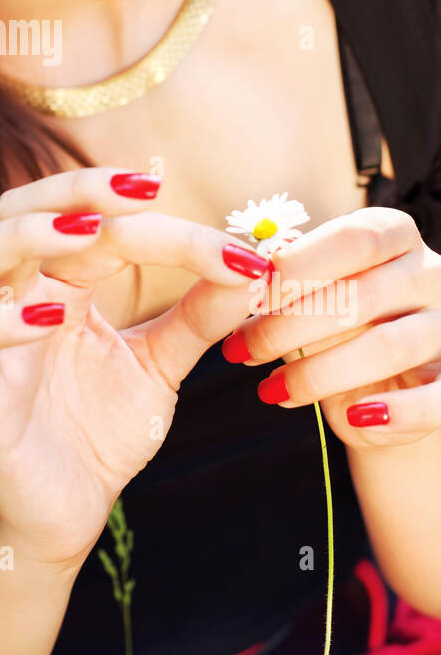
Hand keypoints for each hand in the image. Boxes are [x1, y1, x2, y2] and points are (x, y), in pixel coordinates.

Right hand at [0, 166, 271, 570]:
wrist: (70, 515)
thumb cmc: (103, 430)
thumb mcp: (161, 365)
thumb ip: (197, 317)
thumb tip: (251, 266)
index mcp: (60, 283)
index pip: (97, 226)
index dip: (160, 224)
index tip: (230, 244)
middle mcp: (16, 299)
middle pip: (14, 211)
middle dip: (71, 189)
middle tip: (138, 189)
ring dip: (24, 235)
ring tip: (84, 233)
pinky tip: (49, 316)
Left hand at [220, 207, 440, 449]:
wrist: (386, 384)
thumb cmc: (335, 323)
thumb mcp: (309, 295)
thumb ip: (282, 283)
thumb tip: (234, 275)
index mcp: (392, 235)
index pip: (350, 240)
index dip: (297, 266)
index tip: (250, 294)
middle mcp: (430, 272)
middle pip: (361, 294)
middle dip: (289, 325)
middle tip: (241, 350)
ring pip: (388, 347)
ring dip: (320, 373)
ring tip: (272, 390)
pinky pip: (437, 400)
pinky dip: (395, 413)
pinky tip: (353, 418)